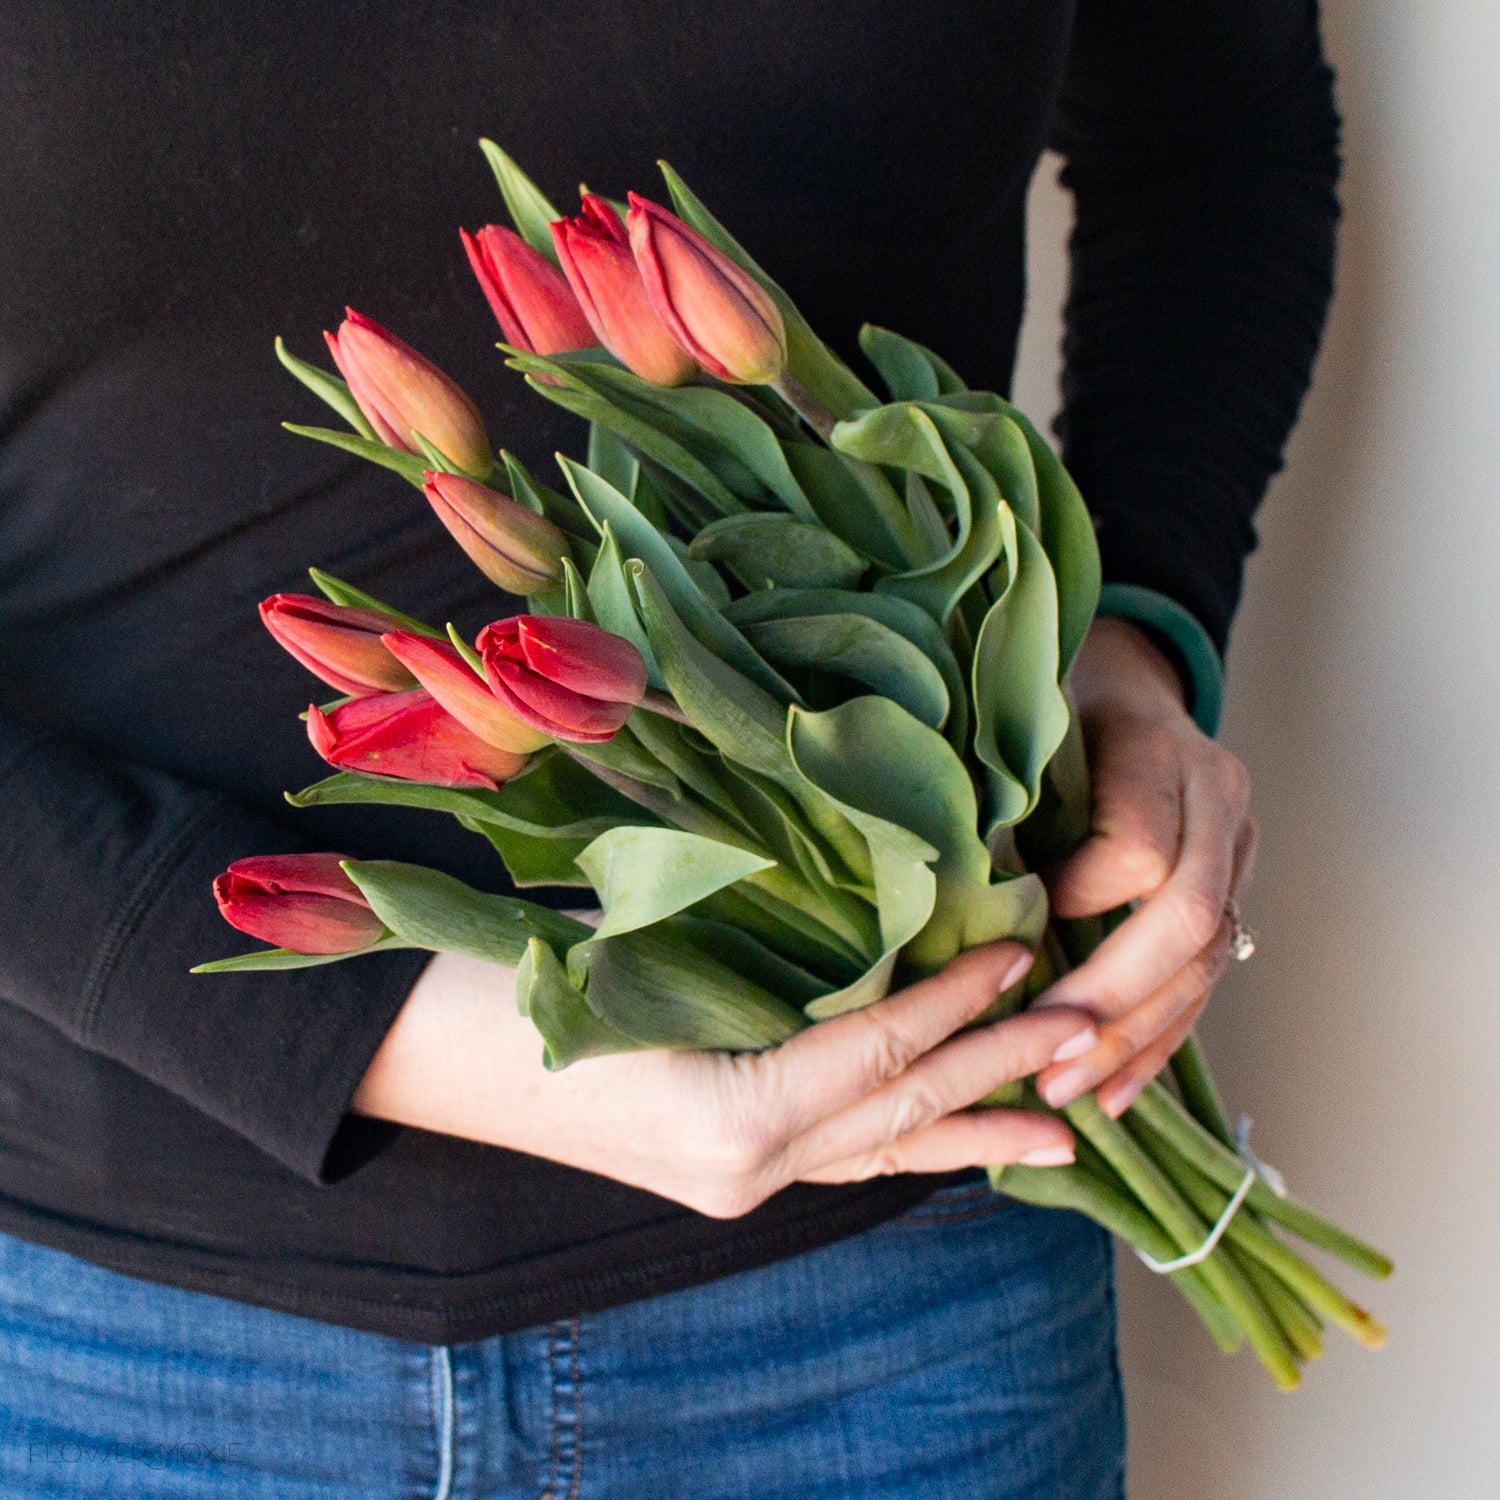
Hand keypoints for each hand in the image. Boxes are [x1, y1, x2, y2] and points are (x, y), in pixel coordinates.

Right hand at [352, 941, 1097, 1217]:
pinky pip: (839, 1159)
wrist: (422, 1043)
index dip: (953, 1003)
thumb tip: (879, 883)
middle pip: (898, 1114)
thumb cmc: (509, 970)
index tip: (1021, 955)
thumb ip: (758, 935)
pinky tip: (952, 1132)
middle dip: (996, 1071)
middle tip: (1087, 1029)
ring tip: (1064, 1129)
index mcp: (723, 1115)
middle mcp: (741, 1170)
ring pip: (880, 1156)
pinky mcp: (723, 1173)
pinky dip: (903, 1140)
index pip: (874, 1054)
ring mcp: (731, 1184)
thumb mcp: (635, 938)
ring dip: (971, 1129)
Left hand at [1033, 618, 1256, 1118]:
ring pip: (1210, 959)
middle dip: (1115, 1001)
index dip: (1077, 899)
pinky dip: (1163, 1035)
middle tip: (1047, 1060)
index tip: (1016, 927)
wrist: (1126, 676)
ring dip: (1140, 1036)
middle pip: (1189, 917)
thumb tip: (954, 896)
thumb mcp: (1023, 725)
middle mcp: (1217, 795)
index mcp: (1157, 746)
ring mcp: (1239, 843)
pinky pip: (1212, 974)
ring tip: (1073, 1091)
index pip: (1135, 847)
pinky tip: (1118, 1087)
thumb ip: (1003, 794)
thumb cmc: (1052, 703)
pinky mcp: (1237, 885)